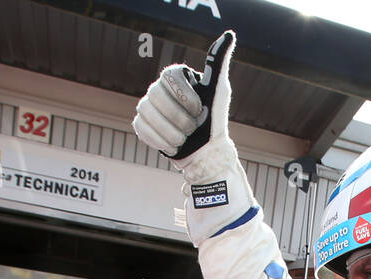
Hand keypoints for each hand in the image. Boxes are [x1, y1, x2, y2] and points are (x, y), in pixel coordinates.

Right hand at [133, 30, 234, 165]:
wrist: (205, 152)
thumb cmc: (214, 120)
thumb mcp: (219, 90)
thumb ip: (219, 63)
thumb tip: (229, 35)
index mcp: (176, 76)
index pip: (168, 76)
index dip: (184, 97)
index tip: (199, 110)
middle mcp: (159, 88)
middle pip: (155, 95)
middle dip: (178, 117)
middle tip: (192, 128)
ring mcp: (148, 105)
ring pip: (146, 112)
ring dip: (170, 131)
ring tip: (184, 138)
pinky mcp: (141, 124)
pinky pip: (141, 127)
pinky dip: (160, 140)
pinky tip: (174, 145)